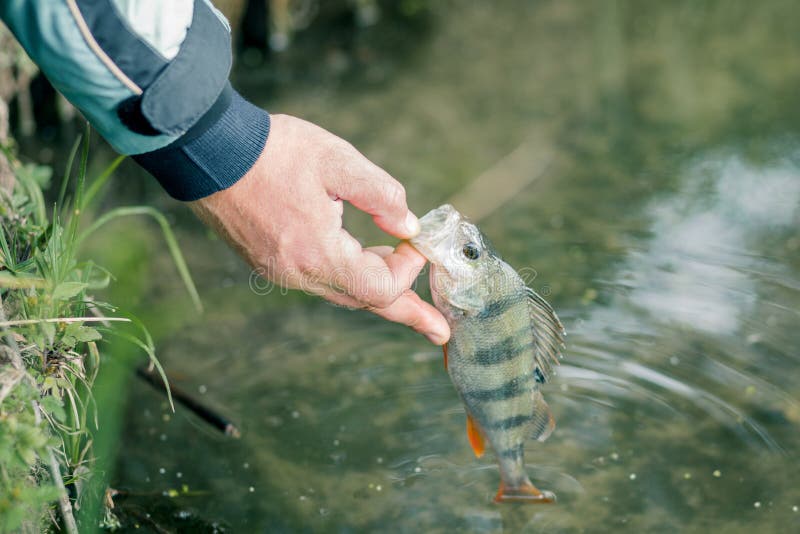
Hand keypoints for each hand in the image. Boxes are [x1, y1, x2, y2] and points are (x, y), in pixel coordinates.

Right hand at [189, 114, 450, 344]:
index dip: (408, 271)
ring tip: (407, 281)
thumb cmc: (273, 151)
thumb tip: (409, 227)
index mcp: (317, 253)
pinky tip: (363, 258)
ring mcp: (280, 271)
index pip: (379, 288)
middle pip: (363, 302)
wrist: (209, 151)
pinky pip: (320, 279)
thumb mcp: (337, 161)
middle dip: (406, 312)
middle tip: (440, 331)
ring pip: (341, 291)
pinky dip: (349, 274)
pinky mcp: (269, 262)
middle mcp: (297, 274)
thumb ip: (382, 195)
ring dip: (376, 287)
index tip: (416, 243)